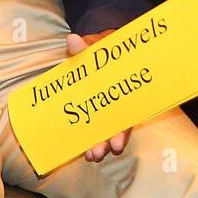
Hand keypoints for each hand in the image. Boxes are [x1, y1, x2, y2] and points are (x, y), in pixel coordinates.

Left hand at [65, 31, 130, 160]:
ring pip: (107, 127)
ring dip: (100, 142)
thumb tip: (72, 41)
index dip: (121, 130)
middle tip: (98, 153)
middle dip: (107, 141)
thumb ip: (84, 48)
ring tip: (92, 156)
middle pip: (116, 123)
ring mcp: (108, 105)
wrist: (100, 50)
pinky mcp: (98, 108)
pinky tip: (86, 150)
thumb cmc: (100, 49)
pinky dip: (92, 136)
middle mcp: (118, 99)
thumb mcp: (95, 47)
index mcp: (120, 88)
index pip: (125, 110)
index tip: (116, 144)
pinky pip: (97, 125)